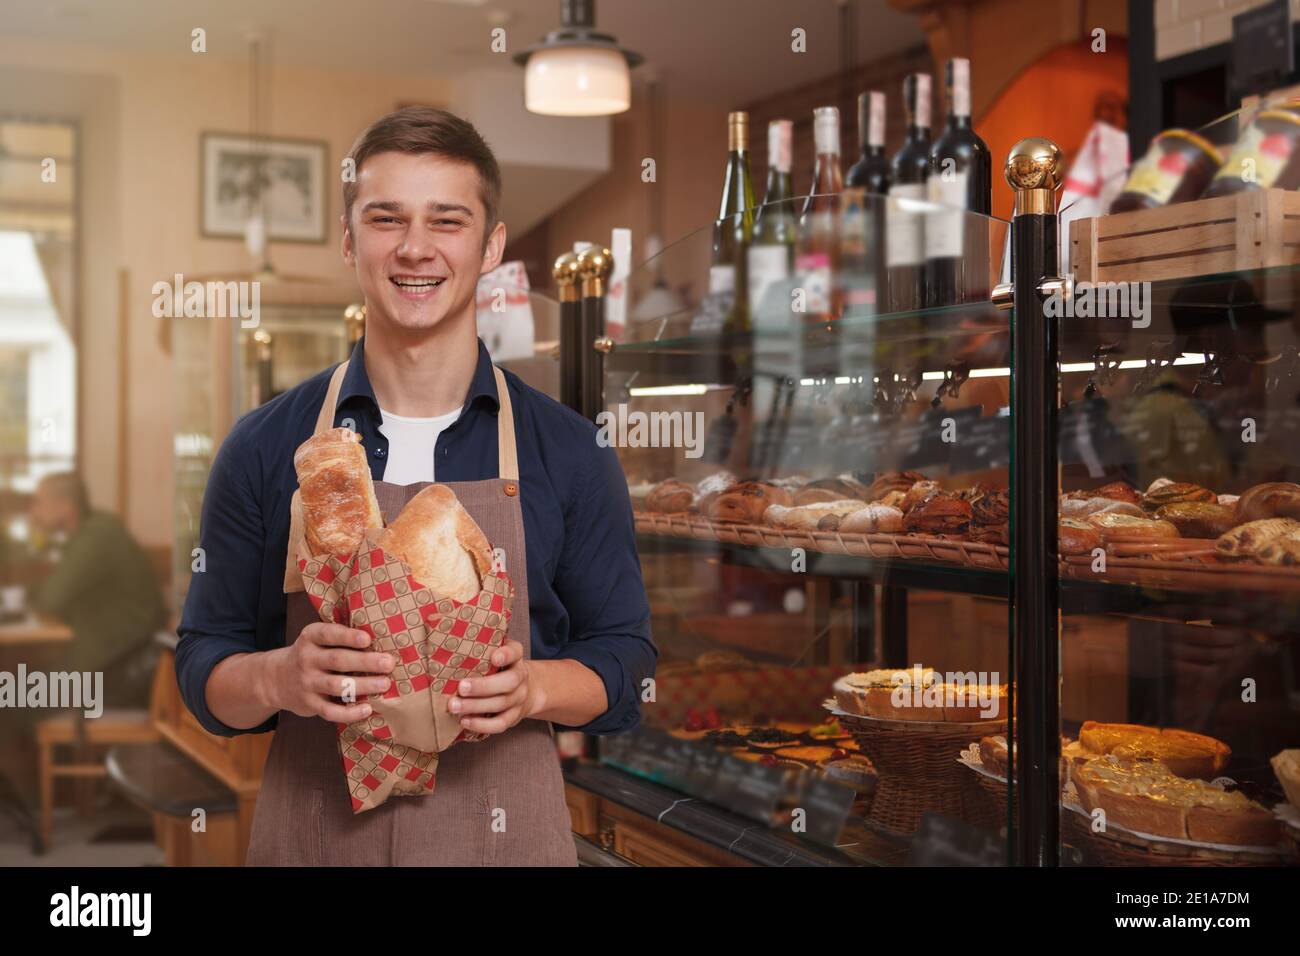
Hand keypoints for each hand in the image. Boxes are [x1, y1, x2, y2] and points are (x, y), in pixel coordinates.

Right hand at [266, 622, 394, 722]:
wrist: (276, 679)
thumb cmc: (311, 655)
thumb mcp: (317, 640)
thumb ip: (340, 638)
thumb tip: (382, 640)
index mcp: (310, 638)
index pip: (327, 634)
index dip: (347, 636)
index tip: (367, 639)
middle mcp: (306, 659)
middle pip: (337, 660)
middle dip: (365, 661)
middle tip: (388, 663)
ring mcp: (307, 683)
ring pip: (336, 686)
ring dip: (363, 685)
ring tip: (385, 684)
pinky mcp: (309, 704)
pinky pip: (330, 711)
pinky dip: (350, 713)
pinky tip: (367, 709)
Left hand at [448, 640, 538, 734]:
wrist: (526, 690)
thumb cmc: (500, 669)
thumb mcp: (496, 654)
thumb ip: (481, 649)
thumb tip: (446, 646)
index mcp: (515, 659)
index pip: (515, 652)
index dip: (506, 655)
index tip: (493, 657)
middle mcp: (520, 677)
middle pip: (508, 682)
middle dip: (483, 686)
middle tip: (460, 688)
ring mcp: (519, 699)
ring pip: (501, 704)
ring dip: (476, 706)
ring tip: (454, 706)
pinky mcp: (514, 717)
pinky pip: (500, 724)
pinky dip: (482, 725)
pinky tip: (464, 721)